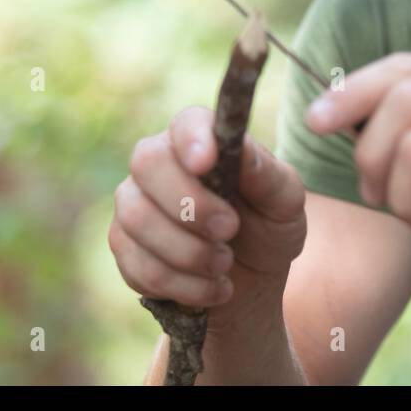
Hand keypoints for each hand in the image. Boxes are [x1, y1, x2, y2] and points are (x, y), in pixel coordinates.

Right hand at [109, 105, 307, 331]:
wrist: (251, 282)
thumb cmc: (269, 228)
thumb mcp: (285, 204)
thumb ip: (268, 175)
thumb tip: (242, 149)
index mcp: (203, 140)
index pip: (186, 123)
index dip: (191, 140)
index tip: (206, 164)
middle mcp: (159, 163)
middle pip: (147, 163)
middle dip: (190, 204)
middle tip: (230, 229)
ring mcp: (134, 203)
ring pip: (136, 218)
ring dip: (188, 251)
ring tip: (225, 265)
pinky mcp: (124, 247)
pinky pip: (137, 264)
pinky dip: (182, 284)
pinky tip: (212, 288)